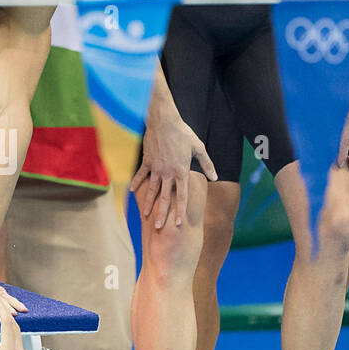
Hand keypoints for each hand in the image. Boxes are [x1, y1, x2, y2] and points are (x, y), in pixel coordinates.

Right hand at [132, 112, 216, 228]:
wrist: (164, 121)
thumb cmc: (183, 133)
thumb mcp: (199, 147)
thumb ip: (207, 164)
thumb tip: (215, 177)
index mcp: (181, 171)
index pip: (182, 196)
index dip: (180, 211)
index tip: (178, 224)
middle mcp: (167, 173)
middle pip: (165, 198)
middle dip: (162, 214)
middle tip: (159, 228)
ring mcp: (155, 168)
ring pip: (151, 190)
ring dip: (148, 203)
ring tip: (145, 215)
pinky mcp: (147, 161)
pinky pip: (141, 175)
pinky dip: (137, 183)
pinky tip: (132, 192)